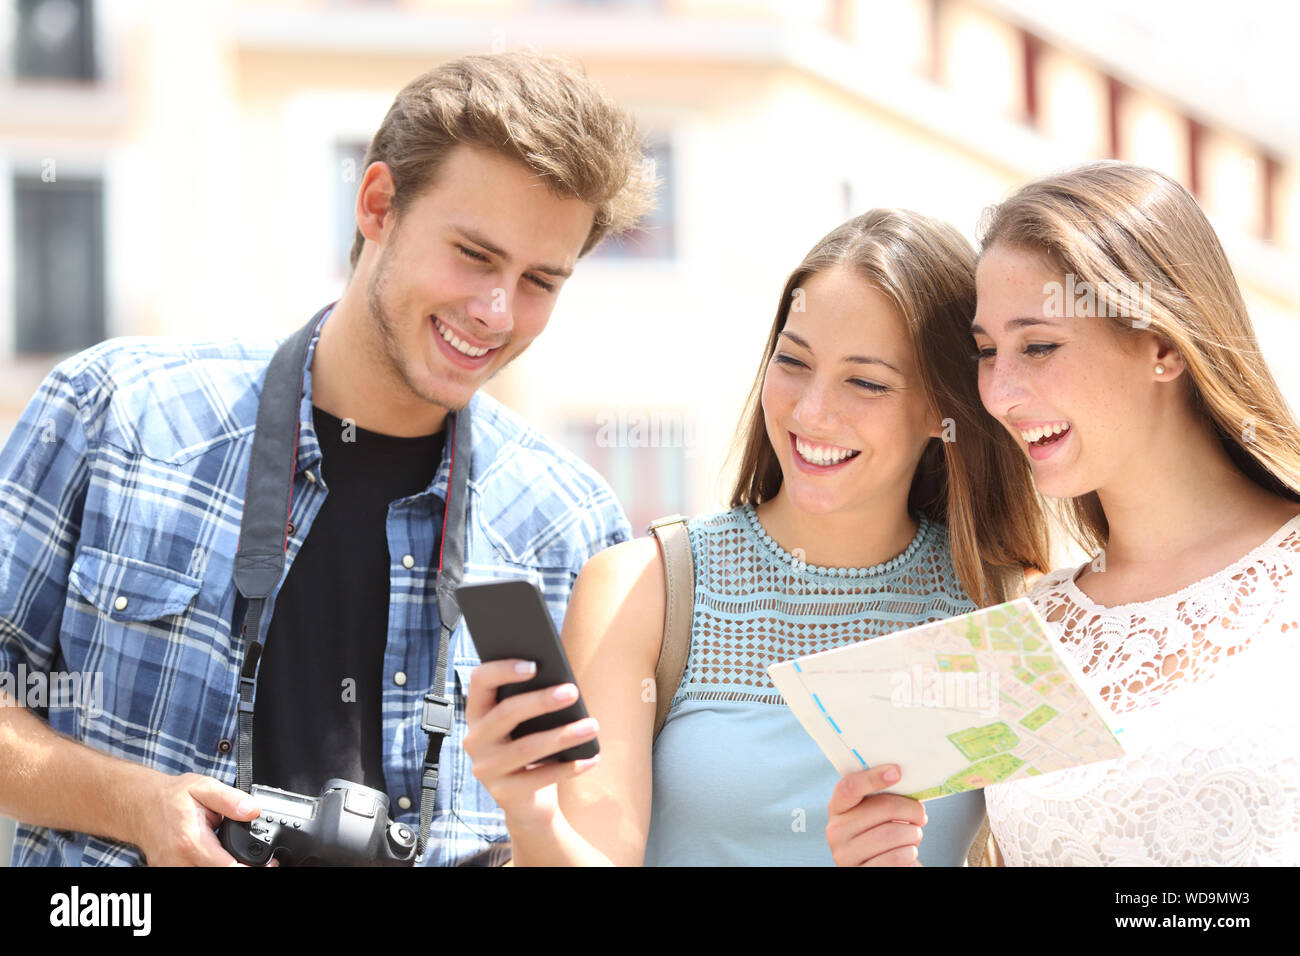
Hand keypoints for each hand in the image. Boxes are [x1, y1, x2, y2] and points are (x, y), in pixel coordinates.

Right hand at [130, 770, 277, 865]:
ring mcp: (172, 871)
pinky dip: (212, 867)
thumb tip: (253, 810)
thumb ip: (230, 799)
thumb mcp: (204, 787)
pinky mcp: (170, 873)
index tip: (269, 864)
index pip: (227, 868)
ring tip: (242, 860)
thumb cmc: (171, 798)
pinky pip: (196, 875)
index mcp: (191, 841)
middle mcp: (179, 862)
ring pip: (207, 877)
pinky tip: (222, 859)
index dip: (250, 868)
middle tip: (261, 863)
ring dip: (227, 868)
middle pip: (219, 876)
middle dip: (242, 869)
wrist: (140, 806)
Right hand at [461, 659, 600, 833]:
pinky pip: (540, 778)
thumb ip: (533, 700)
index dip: (503, 670)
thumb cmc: (531, 746)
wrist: (526, 801)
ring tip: (592, 726)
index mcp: (478, 712)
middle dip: (541, 701)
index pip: (480, 682)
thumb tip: (563, 682)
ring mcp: (486, 769)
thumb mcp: (527, 723)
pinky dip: (569, 767)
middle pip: (506, 713)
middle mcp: (475, 739)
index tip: (534, 664)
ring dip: (563, 735)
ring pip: (526, 748)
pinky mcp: (504, 794)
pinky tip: (591, 757)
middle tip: (572, 691)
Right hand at [825, 764, 926, 866]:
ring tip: (914, 835)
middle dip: (910, 809)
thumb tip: (899, 775)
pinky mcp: (859, 873)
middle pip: (881, 808)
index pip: (849, 787)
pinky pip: (895, 857)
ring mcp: (845, 854)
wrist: (884, 867)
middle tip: (920, 814)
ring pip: (891, 834)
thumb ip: (881, 796)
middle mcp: (835, 830)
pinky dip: (910, 852)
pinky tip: (909, 851)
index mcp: (838, 808)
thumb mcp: (875, 813)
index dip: (873, 778)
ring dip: (913, 833)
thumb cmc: (883, 833)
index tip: (897, 772)